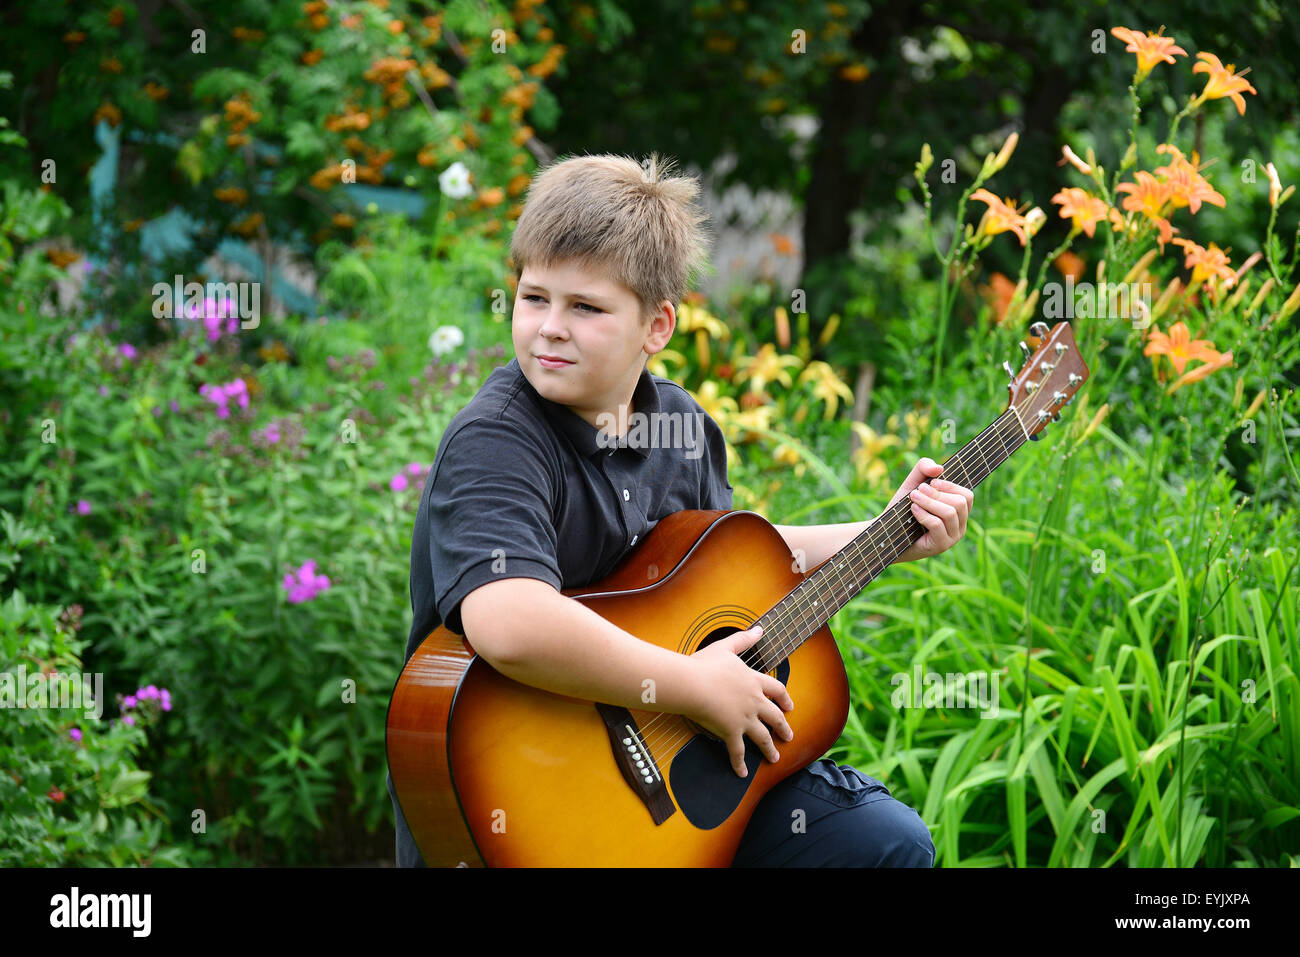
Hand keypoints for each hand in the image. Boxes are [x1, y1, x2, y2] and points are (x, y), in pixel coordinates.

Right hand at [687, 625, 793, 777]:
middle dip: (783, 727)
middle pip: (774, 716)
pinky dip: (740, 764)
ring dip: (769, 748)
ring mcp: (744, 719)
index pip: (775, 690)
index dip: (784, 698)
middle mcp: (753, 701)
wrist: (692, 684)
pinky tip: (743, 773)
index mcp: (753, 681)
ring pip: (762, 736)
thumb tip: (760, 628)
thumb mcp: (726, 647)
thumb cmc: (704, 664)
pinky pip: (737, 752)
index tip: (790, 706)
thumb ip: (744, 639)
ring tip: (774, 757)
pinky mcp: (730, 732)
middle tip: (789, 735)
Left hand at [885, 457, 973, 561]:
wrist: (886, 533)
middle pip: (959, 503)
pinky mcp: (940, 545)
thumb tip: (939, 468)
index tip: (932, 482)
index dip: (950, 486)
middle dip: (937, 494)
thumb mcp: (912, 484)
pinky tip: (913, 509)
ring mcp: (952, 538)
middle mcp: (960, 526)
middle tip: (917, 491)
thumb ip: (923, 468)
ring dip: (929, 502)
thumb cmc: (902, 509)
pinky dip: (924, 514)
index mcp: (959, 512)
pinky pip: (937, 525)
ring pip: (949, 513)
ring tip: (913, 497)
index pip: (967, 495)